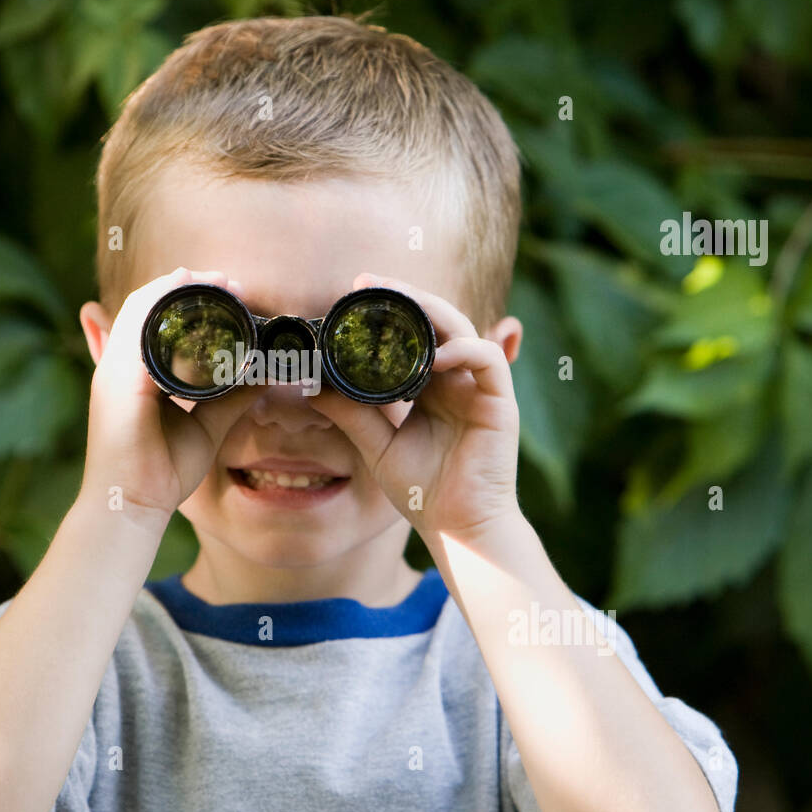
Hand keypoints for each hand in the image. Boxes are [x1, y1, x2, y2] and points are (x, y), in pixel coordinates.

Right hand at [80, 267, 257, 525]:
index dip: (189, 298)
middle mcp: (118, 366)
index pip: (155, 319)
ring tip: (218, 282)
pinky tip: (187, 297)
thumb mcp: (206, 426)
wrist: (132, 507)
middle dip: (187, 286)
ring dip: (177, 289)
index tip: (232, 291)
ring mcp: (113, 372)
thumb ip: (230, 398)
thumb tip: (263, 374)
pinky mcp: (115, 384)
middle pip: (147, 305)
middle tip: (230, 282)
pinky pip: (134, 331)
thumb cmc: (161, 473)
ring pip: (140, 309)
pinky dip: (160, 308)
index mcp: (135, 374)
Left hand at [306, 272, 522, 543]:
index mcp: (430, 385)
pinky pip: (486, 359)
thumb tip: (312, 385)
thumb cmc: (422, 491)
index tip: (352, 293)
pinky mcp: (499, 402)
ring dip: (431, 310)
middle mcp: (455, 379)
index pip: (413, 333)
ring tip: (396, 303)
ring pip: (461, 329)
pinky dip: (461, 350)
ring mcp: (479, 388)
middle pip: (437, 320)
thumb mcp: (375, 445)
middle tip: (367, 283)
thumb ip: (350, 413)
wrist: (456, 528)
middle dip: (405, 296)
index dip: (388, 309)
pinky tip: (433, 357)